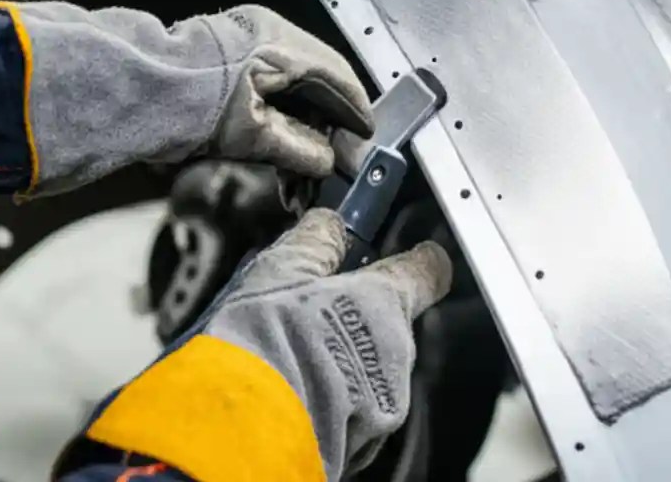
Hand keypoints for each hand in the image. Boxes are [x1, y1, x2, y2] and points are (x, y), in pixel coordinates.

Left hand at [0, 2, 373, 194]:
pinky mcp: (228, 60)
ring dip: (302, 132)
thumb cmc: (184, 106)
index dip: (356, 114)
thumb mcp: (252, 136)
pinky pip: (270, 88)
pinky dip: (280, 122)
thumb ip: (299, 149)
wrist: (127, 93)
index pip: (338, 78)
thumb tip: (328, 160)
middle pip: (317, 85)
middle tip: (335, 167)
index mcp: (280, 43)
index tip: (367, 143)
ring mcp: (246, 43)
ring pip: (293, 90)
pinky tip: (279, 156)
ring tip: (301, 177)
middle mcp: (268, 34)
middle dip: (328, 130)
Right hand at [207, 209, 451, 477]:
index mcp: (383, 302)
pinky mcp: (364, 444)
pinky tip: (296, 398)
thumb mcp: (279, 272)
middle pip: (390, 327)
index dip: (417, 261)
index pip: (426, 272)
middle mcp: (397, 355)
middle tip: (310, 319)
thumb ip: (314, 244)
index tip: (413, 255)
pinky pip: (357, 416)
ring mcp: (385, 405)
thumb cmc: (261, 346)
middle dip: (358, 321)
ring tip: (291, 365)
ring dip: (343, 366)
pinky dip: (333, 406)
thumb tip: (328, 224)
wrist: (244, 429)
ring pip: (373, 373)